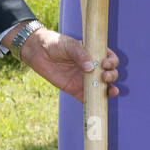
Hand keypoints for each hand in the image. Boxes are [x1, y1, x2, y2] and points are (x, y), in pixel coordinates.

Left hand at [4, 26, 119, 102]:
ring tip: (111, 91)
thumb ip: (80, 54)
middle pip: (110, 74)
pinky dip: (93, 103)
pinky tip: (97, 104)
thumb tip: (90, 69)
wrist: (38, 52)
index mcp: (94, 54)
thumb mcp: (69, 45)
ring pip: (102, 88)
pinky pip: (87, 99)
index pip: (110, 59)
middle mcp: (93, 68)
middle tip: (104, 76)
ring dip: (110, 90)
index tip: (105, 64)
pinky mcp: (76, 90)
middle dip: (112, 76)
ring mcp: (85, 80)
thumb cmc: (56, 44)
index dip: (112, 62)